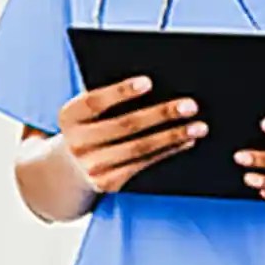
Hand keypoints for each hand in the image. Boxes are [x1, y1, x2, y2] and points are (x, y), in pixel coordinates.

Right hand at [57, 76, 205, 192]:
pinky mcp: (110, 183)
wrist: (66, 170)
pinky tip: (186, 141)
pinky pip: (144, 164)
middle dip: (160, 114)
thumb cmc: (86, 127)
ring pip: (139, 148)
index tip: (148, 81)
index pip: (94, 101)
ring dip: (172, 136)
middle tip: (190, 105)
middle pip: (124, 126)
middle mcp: (77, 143)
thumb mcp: (83, 112)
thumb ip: (105, 98)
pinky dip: (168, 151)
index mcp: (68, 116)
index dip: (120, 92)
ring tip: (198, 126)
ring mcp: (93, 166)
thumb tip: (153, 84)